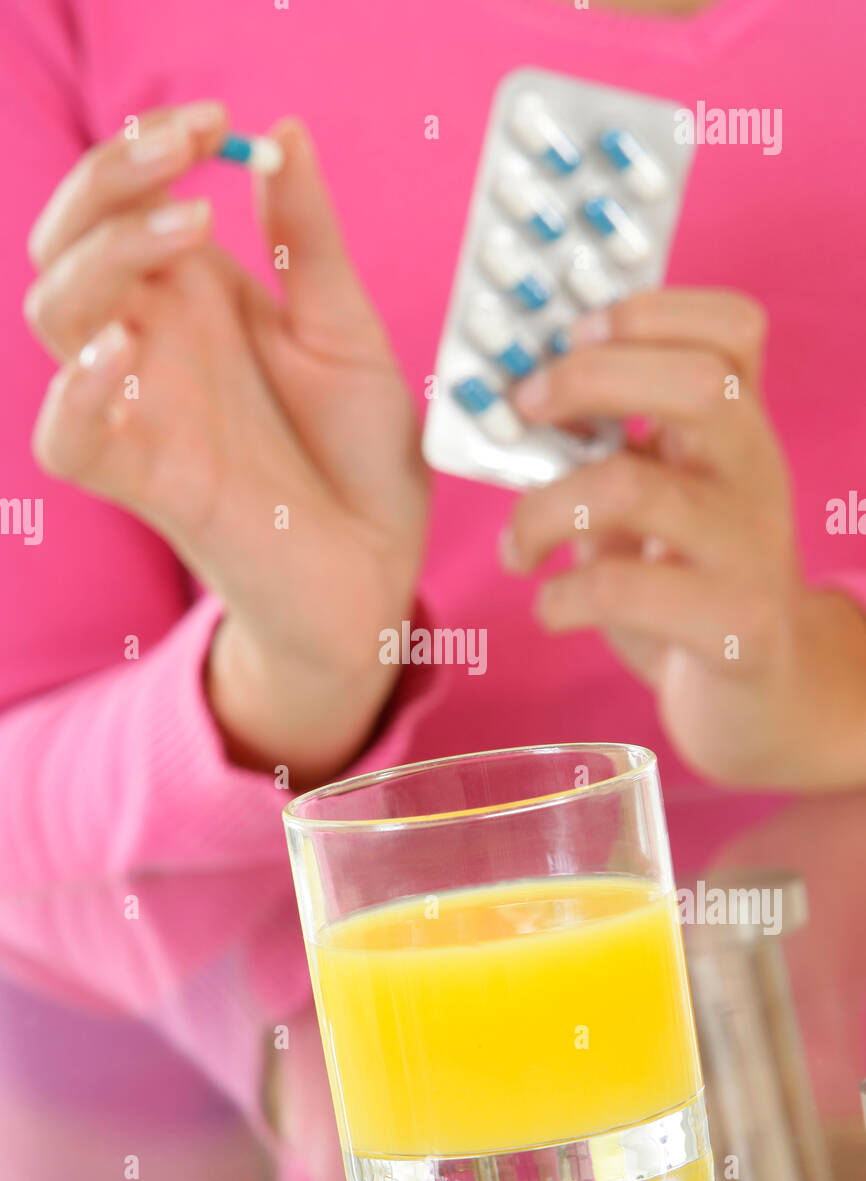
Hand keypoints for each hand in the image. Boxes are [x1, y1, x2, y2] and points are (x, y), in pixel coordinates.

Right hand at [26, 102, 427, 786]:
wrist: (376, 572)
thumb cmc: (357, 459)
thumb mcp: (346, 332)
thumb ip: (308, 243)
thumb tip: (281, 132)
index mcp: (195, 301)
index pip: (127, 204)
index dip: (150, 149)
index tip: (214, 121)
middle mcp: (157, 346)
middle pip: (71, 243)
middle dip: (111, 179)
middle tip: (187, 151)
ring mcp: (143, 410)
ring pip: (55, 316)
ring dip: (102, 256)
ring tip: (185, 230)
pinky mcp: (145, 482)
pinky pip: (68, 435)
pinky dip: (79, 389)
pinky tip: (126, 350)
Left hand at [501, 289, 865, 789]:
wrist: (763, 696)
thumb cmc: (687, 584)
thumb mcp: (658, 498)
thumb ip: (608, 446)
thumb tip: (513, 403)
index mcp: (735, 430)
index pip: (733, 329)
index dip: (652, 310)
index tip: (575, 330)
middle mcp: (753, 474)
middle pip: (695, 383)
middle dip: (586, 379)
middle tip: (523, 411)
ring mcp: (750, 549)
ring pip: (632, 488)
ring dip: (540, 511)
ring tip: (516, 548)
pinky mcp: (735, 626)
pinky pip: (624, 590)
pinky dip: (559, 597)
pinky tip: (550, 608)